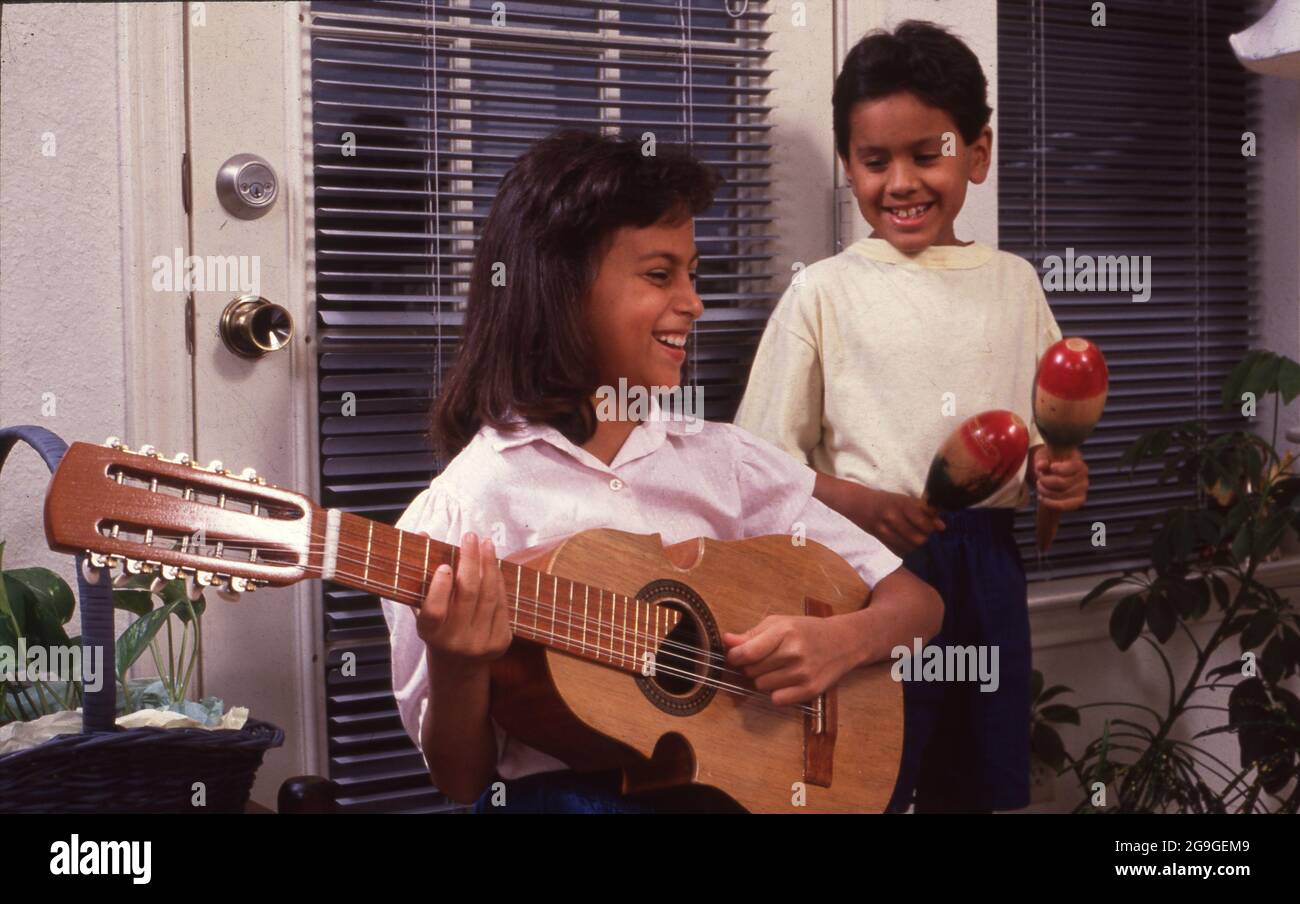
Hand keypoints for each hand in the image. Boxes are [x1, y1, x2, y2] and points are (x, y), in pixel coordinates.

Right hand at [416, 531, 512, 668]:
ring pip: (488, 597)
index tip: (444, 565)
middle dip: (470, 561)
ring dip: (489, 565)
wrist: (458, 666)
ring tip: (486, 544)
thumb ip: (422, 574)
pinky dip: (499, 582)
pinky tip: (494, 565)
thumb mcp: (424, 607)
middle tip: (470, 536)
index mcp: (430, 634)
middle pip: (467, 595)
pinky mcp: (500, 643)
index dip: (439, 588)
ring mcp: (479, 644)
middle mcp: (454, 642)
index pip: (433, 611)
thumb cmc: (438, 627)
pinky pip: (502, 605)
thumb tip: (422, 534)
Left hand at [722, 615, 859, 705]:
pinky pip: (777, 699)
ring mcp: (803, 673)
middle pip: (751, 671)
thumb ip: (751, 634)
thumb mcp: (779, 623)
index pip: (747, 653)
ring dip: (764, 679)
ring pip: (761, 686)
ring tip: (780, 667)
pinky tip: (787, 680)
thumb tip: (726, 641)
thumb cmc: (807, 630)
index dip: (734, 657)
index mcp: (784, 632)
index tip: (736, 656)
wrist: (844, 642)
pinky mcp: (810, 690)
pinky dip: (777, 692)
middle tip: (767, 658)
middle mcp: (794, 653)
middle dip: (752, 666)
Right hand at [846, 485, 944, 556]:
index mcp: (901, 504)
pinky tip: (905, 541)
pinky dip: (906, 549)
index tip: (934, 526)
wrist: (859, 504)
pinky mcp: (880, 540)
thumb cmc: (886, 500)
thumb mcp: (905, 500)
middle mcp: (892, 518)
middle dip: (925, 537)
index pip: (923, 523)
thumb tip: (942, 526)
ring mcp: (885, 530)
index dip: (932, 527)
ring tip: (914, 536)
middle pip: (919, 538)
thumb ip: (925, 511)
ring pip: (910, 547)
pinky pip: (900, 551)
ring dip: (916, 544)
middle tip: (924, 532)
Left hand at [1033, 446, 1088, 511]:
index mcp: (1077, 463)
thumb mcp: (1044, 458)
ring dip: (1045, 492)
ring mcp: (1083, 488)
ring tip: (1039, 487)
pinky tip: (1042, 498)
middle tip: (1039, 480)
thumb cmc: (1049, 463)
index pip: (1071, 467)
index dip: (1058, 469)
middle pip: (1062, 483)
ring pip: (1061, 495)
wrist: (1053, 475)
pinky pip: (1064, 505)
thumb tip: (1041, 465)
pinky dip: (1050, 503)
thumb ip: (1042, 460)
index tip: (1050, 467)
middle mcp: (1083, 476)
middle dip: (1045, 481)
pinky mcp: (1079, 500)